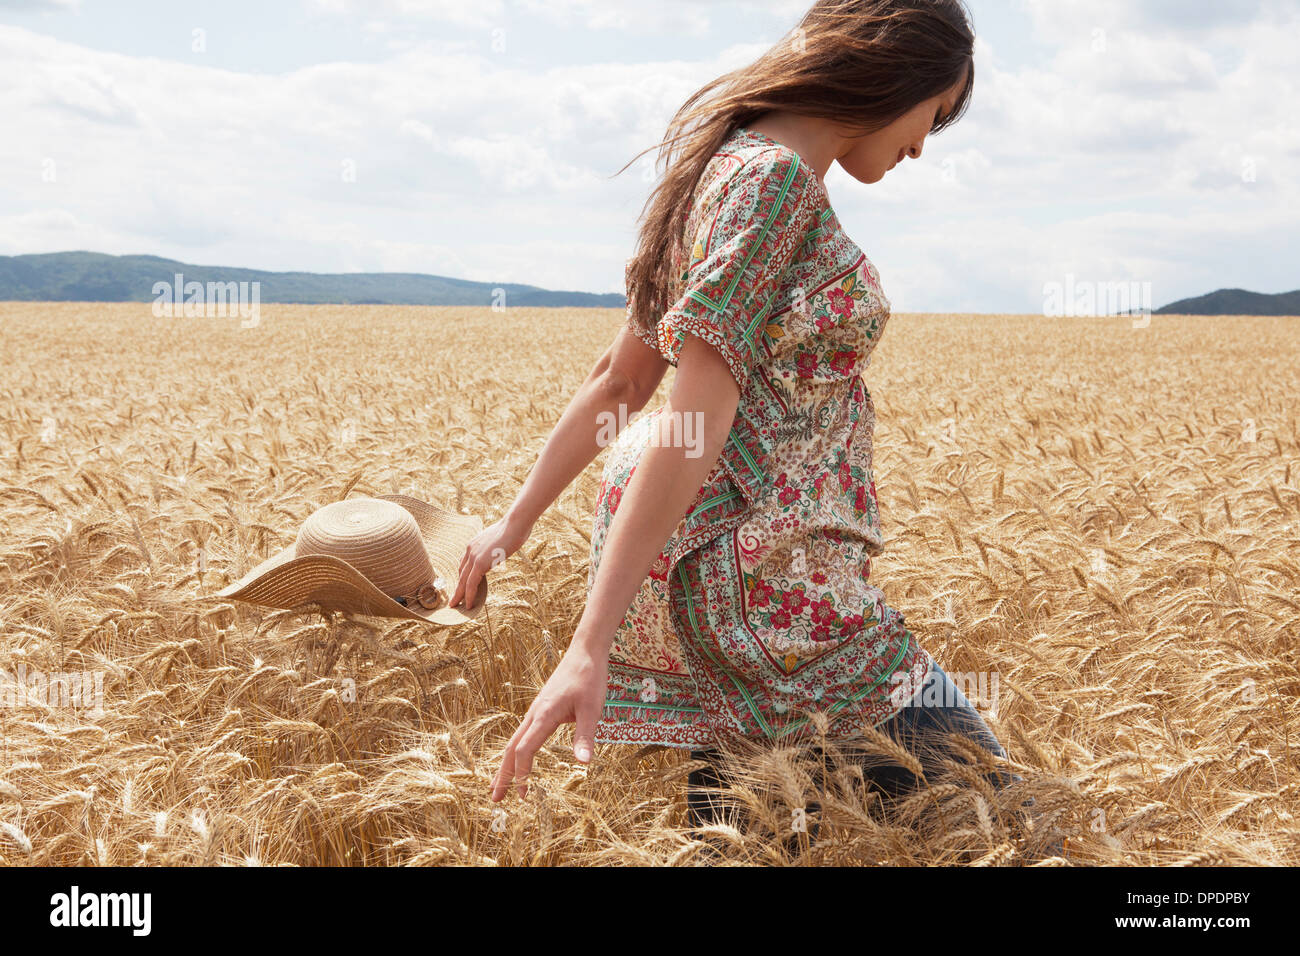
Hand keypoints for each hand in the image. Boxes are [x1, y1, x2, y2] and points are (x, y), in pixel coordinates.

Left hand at [449, 512, 531, 609]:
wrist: (515, 524)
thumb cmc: (512, 530)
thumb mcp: (499, 540)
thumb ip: (494, 548)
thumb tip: (498, 552)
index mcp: (474, 544)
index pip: (464, 564)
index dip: (462, 577)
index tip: (462, 586)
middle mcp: (470, 550)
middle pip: (460, 574)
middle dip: (457, 589)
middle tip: (453, 601)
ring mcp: (474, 557)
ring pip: (463, 581)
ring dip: (460, 595)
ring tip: (457, 606)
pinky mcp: (480, 563)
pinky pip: (471, 583)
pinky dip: (469, 595)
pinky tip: (469, 604)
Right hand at [490, 641, 607, 800]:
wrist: (584, 652)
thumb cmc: (590, 678)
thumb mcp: (593, 708)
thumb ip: (585, 736)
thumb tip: (583, 764)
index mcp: (544, 714)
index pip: (525, 749)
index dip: (521, 774)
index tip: (522, 795)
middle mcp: (534, 714)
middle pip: (511, 748)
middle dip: (502, 775)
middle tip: (494, 800)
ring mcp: (536, 711)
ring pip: (514, 741)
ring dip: (506, 765)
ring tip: (499, 786)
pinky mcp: (541, 709)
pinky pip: (522, 734)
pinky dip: (515, 752)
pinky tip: (517, 760)